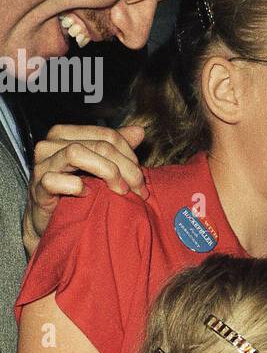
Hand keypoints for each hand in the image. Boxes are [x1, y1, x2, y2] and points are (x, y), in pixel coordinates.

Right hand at [25, 123, 146, 255]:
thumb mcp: (99, 168)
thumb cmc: (76, 193)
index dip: (130, 155)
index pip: (107, 135)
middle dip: (127, 168)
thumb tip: (139, 131)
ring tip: (120, 191)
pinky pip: (54, 180)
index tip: (141, 178)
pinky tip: (88, 195)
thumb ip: (116, 149)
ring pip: (76, 153)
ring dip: (107, 172)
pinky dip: (75, 187)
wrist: (51, 220)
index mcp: (67, 136)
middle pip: (99, 145)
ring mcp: (42, 165)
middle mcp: (52, 145)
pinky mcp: (38, 188)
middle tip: (139, 190)